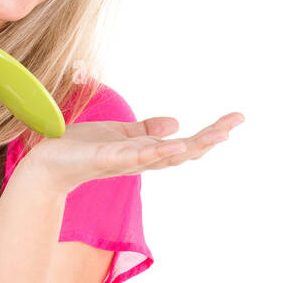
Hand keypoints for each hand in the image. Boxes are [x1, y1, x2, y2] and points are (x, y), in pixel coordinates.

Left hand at [22, 110, 245, 193]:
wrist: (47, 162)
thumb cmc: (81, 149)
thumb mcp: (120, 134)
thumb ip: (146, 130)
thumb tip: (176, 123)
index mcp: (146, 153)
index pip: (185, 144)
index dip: (210, 133)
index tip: (235, 119)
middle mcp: (140, 161)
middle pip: (183, 152)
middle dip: (210, 138)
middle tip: (235, 123)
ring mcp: (124, 161)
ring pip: (164, 156)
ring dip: (190, 146)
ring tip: (216, 136)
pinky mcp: (105, 159)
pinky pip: (133, 156)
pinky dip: (153, 150)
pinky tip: (171, 142)